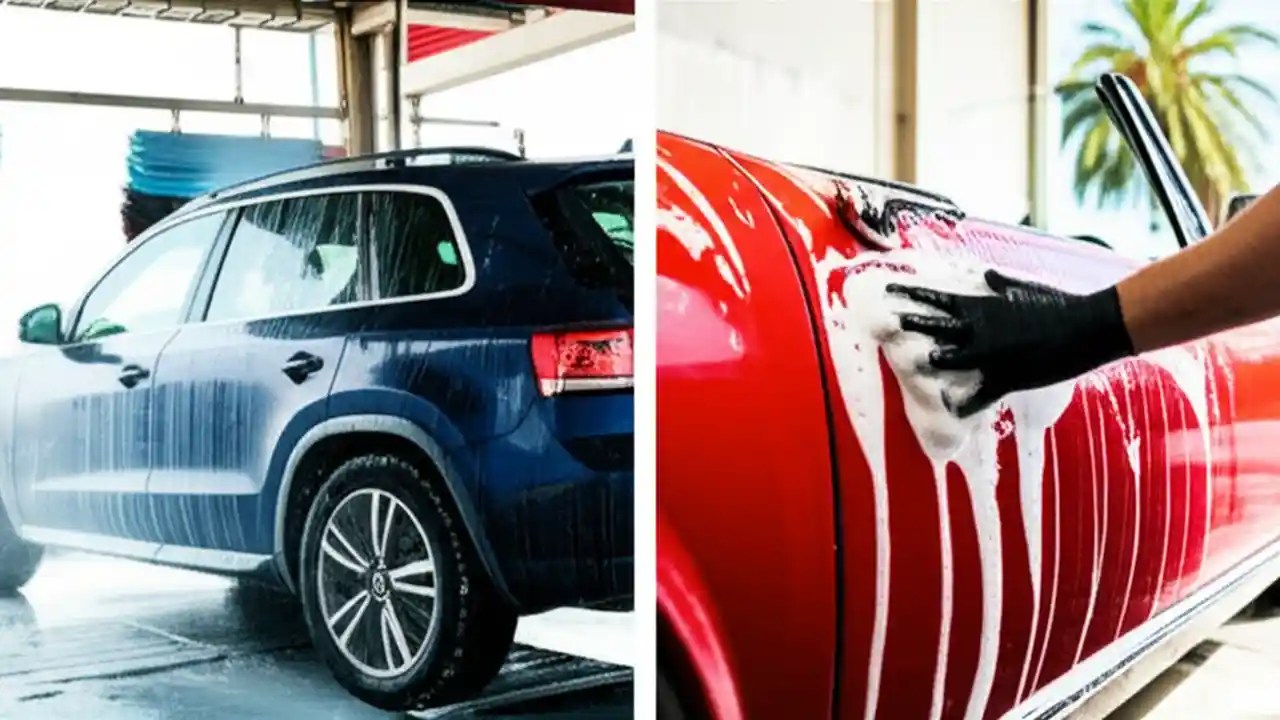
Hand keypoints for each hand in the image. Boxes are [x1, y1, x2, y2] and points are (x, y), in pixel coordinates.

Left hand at [886, 269, 1133, 416]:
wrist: (1084, 328)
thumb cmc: (1055, 303)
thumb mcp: (1023, 288)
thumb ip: (1000, 284)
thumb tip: (987, 276)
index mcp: (982, 307)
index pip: (938, 298)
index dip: (912, 294)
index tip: (890, 289)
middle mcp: (979, 331)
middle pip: (935, 327)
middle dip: (911, 324)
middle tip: (888, 323)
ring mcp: (990, 357)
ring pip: (949, 361)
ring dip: (931, 363)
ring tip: (914, 364)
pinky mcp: (1005, 380)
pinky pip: (977, 397)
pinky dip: (963, 404)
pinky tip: (949, 410)